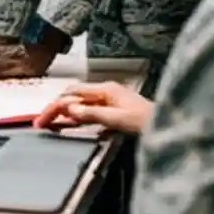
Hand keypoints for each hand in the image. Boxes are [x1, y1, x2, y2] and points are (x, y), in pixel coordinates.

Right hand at [32, 81, 153, 133]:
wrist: (172, 124)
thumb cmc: (149, 121)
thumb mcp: (118, 119)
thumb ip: (92, 114)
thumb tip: (69, 110)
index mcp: (106, 89)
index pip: (72, 94)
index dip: (54, 106)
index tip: (41, 120)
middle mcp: (107, 90)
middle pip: (74, 95)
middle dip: (55, 106)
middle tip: (41, 121)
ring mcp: (111, 98)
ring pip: (80, 101)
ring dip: (65, 111)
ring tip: (51, 122)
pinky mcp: (115, 108)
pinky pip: (89, 109)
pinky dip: (76, 115)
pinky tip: (72, 122)